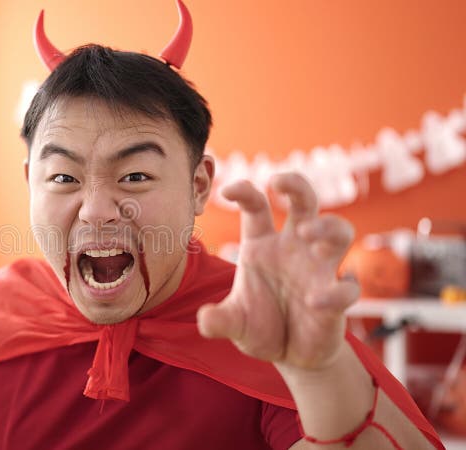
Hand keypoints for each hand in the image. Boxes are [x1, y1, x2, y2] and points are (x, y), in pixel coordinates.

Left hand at [197, 173, 358, 369]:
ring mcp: (320, 268)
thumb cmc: (261, 327)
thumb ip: (219, 320)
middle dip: (295, 185)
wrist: (291, 355)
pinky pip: (347, 286)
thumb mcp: (234, 323)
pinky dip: (336, 291)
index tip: (228, 190)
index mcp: (262, 245)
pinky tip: (315, 301)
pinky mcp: (339, 296)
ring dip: (326, 225)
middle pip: (304, 202)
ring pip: (338, 230)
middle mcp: (294, 248)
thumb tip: (205, 319)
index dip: (245, 193)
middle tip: (279, 182)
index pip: (256, 208)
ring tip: (307, 232)